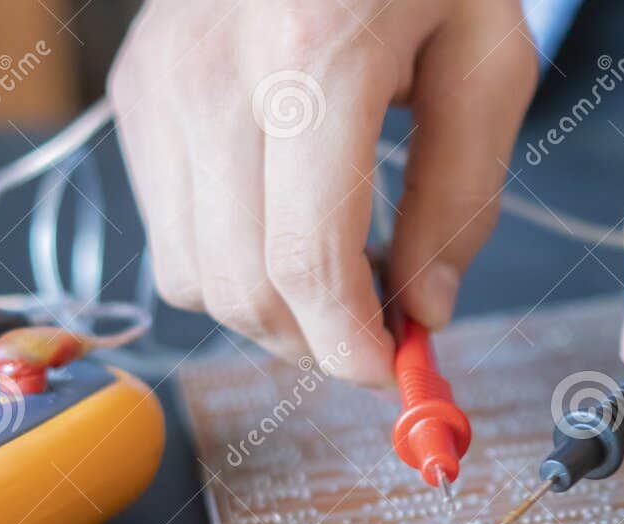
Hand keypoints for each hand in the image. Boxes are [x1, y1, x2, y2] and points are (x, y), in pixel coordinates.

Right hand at [110, 0, 538, 383]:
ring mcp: (160, 81)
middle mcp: (213, 72)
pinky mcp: (136, 91)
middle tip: (373, 332)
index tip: (393, 369)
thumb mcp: (487, 59)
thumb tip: (424, 310)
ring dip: (269, 311)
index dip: (352, 346)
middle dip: (314, 343)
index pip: (307, 261)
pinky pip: (168, 235)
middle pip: (242, 287)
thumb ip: (463, 196)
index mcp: (312, 54)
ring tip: (334, 275)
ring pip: (193, 279)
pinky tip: (283, 224)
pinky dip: (229, 262)